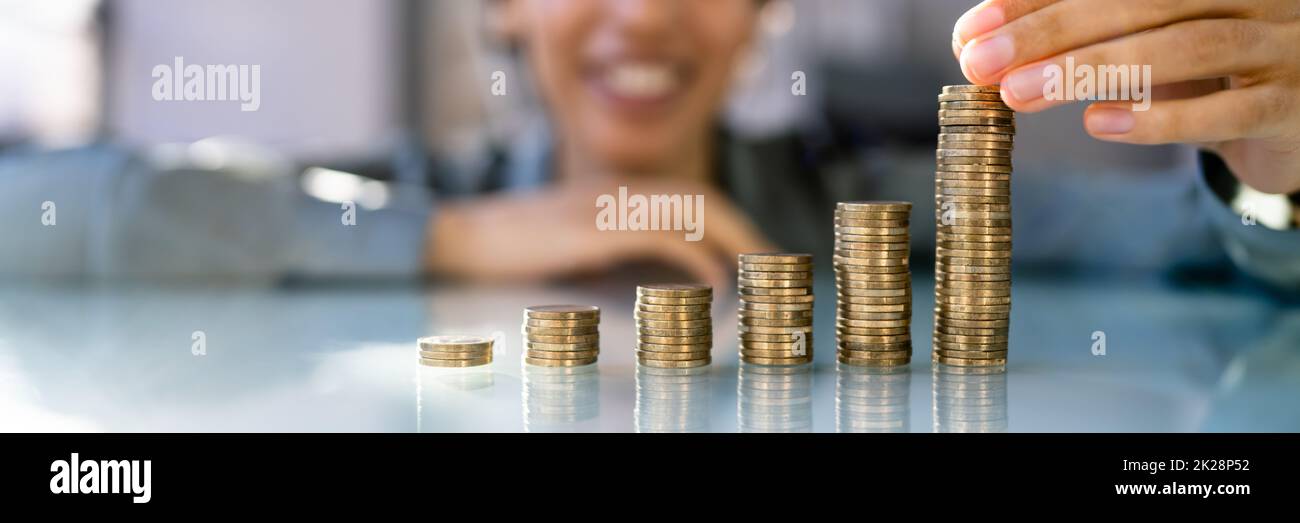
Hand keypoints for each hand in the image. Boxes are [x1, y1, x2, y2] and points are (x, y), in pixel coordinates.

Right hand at [424, 177, 774, 287]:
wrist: (461, 239)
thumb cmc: (514, 251)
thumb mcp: (575, 246)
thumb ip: (615, 249)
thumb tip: (661, 278)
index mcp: (619, 191)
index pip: (692, 196)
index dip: (732, 224)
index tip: (758, 256)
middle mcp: (620, 189)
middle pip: (705, 198)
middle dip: (746, 232)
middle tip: (776, 268)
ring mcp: (609, 204)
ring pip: (695, 208)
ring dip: (734, 240)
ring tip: (759, 273)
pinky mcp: (597, 227)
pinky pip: (664, 236)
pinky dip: (698, 257)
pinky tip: (715, 282)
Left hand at [953, 0, 1299, 193]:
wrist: (1296, 119)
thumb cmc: (1205, 70)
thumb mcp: (1143, 36)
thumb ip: (1075, 31)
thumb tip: (975, 42)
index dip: (1035, 0)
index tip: (970, 31)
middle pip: (1145, 1)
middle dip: (1052, 31)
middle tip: (982, 63)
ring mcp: (1282, 44)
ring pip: (1185, 47)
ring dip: (1092, 69)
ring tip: (1020, 93)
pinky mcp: (1291, 105)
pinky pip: (1227, 110)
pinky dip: (1159, 119)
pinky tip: (1099, 123)